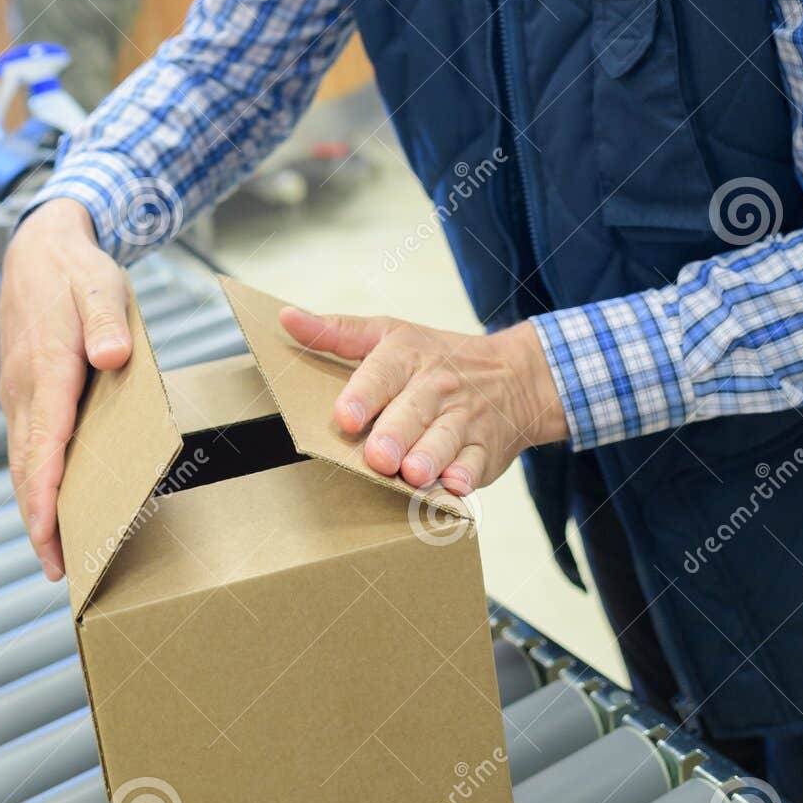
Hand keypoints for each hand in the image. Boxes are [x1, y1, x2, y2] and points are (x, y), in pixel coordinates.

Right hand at [0, 198, 130, 578]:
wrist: (38, 249)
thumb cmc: (77, 270)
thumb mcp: (101, 283)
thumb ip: (106, 321)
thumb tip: (111, 357)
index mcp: (47, 366)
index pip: (45, 439)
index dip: (46, 490)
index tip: (49, 531)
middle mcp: (25, 388)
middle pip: (26, 465)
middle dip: (38, 520)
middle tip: (57, 568)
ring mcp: (18, 394)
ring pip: (21, 461)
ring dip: (34, 509)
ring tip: (53, 555)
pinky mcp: (22, 394)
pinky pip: (25, 447)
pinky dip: (34, 483)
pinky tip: (49, 506)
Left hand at [278, 307, 566, 493]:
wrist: (516, 376)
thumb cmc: (437, 358)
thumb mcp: (390, 334)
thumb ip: (336, 332)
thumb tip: (286, 317)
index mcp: (409, 356)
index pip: (383, 372)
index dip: (364, 394)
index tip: (345, 416)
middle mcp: (437, 387)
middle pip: (414, 411)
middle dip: (396, 434)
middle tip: (379, 457)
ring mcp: (464, 419)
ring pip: (446, 439)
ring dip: (430, 457)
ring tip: (414, 474)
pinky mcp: (486, 450)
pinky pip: (477, 464)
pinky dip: (468, 475)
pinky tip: (456, 485)